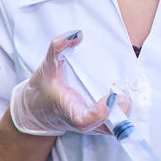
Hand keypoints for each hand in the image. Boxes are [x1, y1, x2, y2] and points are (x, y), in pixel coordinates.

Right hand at [9, 30, 131, 136]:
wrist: (37, 108)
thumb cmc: (44, 87)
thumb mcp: (47, 64)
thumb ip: (58, 46)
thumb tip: (77, 34)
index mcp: (68, 111)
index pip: (86, 120)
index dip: (101, 112)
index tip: (111, 95)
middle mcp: (82, 122)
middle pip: (108, 126)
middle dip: (120, 109)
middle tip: (116, 87)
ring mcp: (92, 126)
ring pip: (116, 126)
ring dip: (122, 109)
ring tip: (117, 89)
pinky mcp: (98, 125)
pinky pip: (116, 122)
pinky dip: (121, 110)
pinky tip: (117, 94)